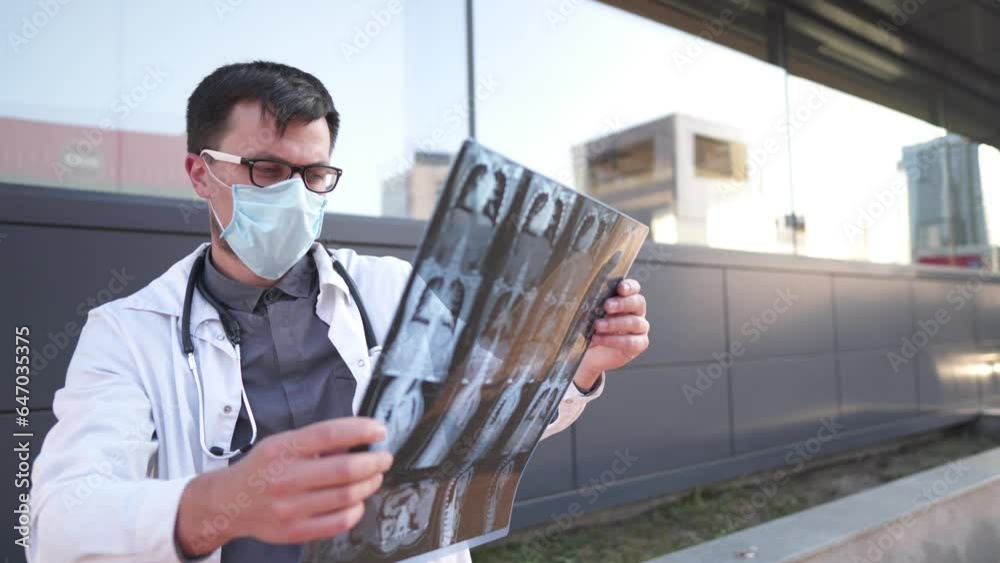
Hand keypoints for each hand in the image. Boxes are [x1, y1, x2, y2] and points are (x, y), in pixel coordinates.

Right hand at [175, 417, 391, 555]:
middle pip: (344, 469)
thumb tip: (359, 437)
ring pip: (346, 496)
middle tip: (383, 458)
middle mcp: (285, 478)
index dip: (360, 430)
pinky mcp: (294, 531)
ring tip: (374, 477)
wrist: (229, 502)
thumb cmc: (262, 469)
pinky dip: (356, 510)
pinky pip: (338, 522)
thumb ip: (316, 440)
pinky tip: (358, 501)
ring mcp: (289, 507)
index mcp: (282, 449)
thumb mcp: (282, 443)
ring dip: (369, 484)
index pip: (329, 434)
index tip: (379, 429)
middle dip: (373, 462)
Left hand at [574, 279, 649, 390]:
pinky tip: (600, 339)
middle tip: (606, 306)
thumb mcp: (584, 313)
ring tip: (597, 325)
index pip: (634, 288)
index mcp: (624, 299)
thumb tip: (578, 290)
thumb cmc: (585, 329)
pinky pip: (632, 342)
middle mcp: (635, 312)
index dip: (629, 286)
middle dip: (622, 303)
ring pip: (636, 322)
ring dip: (615, 323)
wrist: (583, 353)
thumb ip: (588, 301)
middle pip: (638, 302)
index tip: (620, 288)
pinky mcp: (638, 345)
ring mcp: (639, 329)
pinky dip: (615, 340)